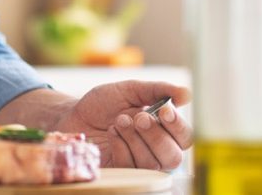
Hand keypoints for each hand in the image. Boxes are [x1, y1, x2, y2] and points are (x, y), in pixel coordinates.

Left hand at [53, 81, 191, 169]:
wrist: (74, 114)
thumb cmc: (105, 103)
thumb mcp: (131, 90)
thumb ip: (158, 90)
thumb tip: (186, 94)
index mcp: (164, 130)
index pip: (185, 137)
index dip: (177, 125)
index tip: (164, 110)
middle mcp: (156, 150)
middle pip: (173, 156)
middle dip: (155, 136)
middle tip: (139, 117)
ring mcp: (139, 164)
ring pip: (151, 163)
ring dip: (134, 139)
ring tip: (119, 121)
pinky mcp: (121, 172)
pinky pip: (130, 167)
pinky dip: (120, 146)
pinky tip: (111, 132)